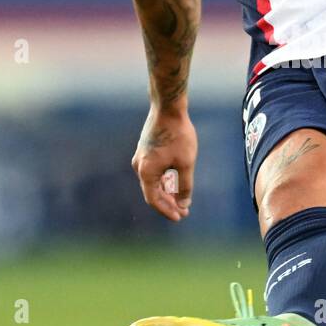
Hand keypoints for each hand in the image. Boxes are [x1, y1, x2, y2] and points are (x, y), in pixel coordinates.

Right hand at [132, 106, 197, 221]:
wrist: (168, 108)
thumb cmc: (178, 135)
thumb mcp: (186, 163)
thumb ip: (185, 186)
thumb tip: (183, 203)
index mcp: (146, 171)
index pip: (154, 199)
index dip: (167, 210)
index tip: (180, 217)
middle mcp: (139, 166)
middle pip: (153, 192)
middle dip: (168, 202)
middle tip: (184, 211)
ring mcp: (141, 157)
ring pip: (153, 181)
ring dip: (166, 191)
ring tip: (181, 199)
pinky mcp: (146, 150)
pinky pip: (154, 171)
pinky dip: (164, 179)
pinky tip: (176, 182)